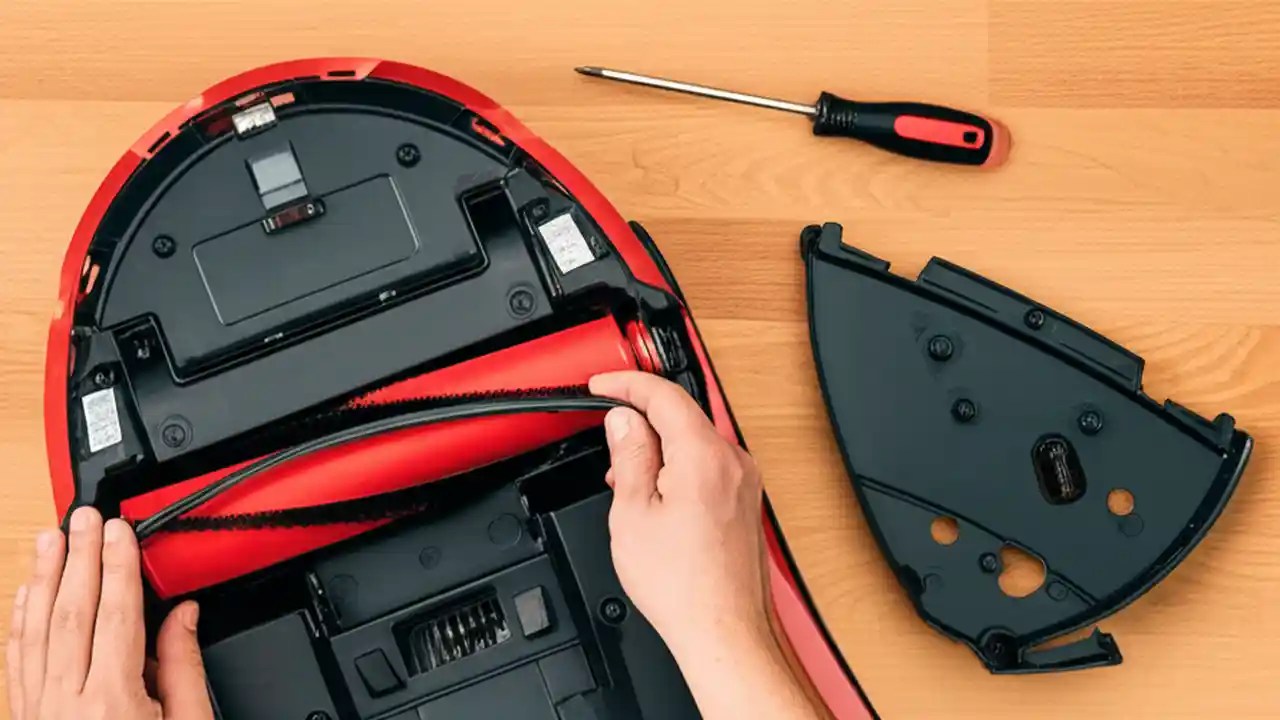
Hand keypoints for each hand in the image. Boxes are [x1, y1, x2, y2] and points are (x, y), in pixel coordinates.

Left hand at [7, 507, 213, 719]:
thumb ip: (183, 670)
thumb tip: (184, 615)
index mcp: (114, 703)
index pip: (116, 616)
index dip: (118, 567)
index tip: (118, 531)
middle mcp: (68, 704)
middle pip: (71, 615)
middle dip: (79, 559)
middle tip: (83, 519)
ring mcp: (39, 711)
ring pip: (35, 632)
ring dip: (44, 579)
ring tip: (50, 540)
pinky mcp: (26, 716)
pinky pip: (17, 662)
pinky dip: (20, 622)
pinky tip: (27, 593)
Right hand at [589, 371, 771, 658]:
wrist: (724, 630)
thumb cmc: (682, 585)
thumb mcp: (632, 512)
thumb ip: (628, 455)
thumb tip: (623, 420)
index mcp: (703, 456)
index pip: (664, 394)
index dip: (626, 383)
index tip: (602, 384)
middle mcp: (733, 461)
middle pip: (682, 416)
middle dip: (640, 422)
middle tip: (608, 441)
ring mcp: (744, 481)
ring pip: (695, 442)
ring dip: (659, 449)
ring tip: (627, 484)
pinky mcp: (746, 500)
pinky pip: (708, 465)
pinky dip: (679, 468)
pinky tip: (656, 497)